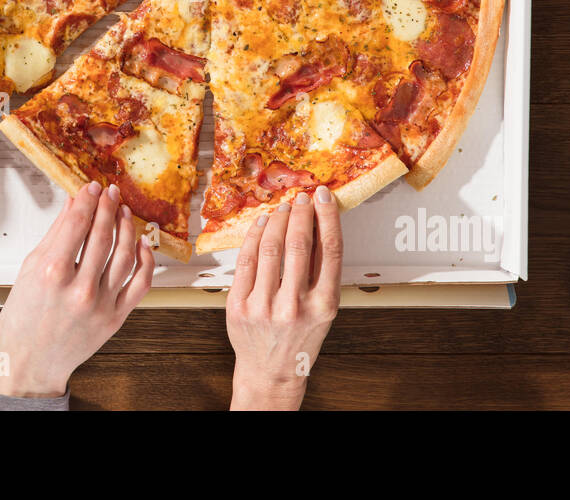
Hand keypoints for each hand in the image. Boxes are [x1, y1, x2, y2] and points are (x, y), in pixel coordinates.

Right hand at [0, 183, 154, 397]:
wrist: (31, 363)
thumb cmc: (23, 320)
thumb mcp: (29, 270)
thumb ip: (55, 235)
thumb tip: (72, 204)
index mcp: (52, 273)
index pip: (77, 223)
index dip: (87, 199)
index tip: (91, 187)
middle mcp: (79, 289)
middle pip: (102, 235)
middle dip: (107, 206)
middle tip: (110, 192)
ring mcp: (101, 304)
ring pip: (124, 255)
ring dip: (126, 227)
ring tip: (123, 211)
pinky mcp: (115, 318)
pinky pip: (140, 284)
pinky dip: (145, 261)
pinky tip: (141, 243)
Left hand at [227, 188, 341, 410]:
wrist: (271, 370)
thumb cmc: (300, 336)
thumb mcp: (323, 309)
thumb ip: (321, 270)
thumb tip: (318, 223)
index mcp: (324, 305)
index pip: (330, 250)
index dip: (327, 217)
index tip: (324, 197)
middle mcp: (295, 306)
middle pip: (299, 244)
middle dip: (300, 213)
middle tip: (302, 198)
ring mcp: (264, 306)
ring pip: (271, 247)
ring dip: (277, 220)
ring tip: (283, 209)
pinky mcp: (239, 305)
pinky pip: (246, 260)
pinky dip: (254, 236)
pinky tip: (261, 224)